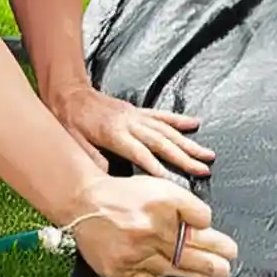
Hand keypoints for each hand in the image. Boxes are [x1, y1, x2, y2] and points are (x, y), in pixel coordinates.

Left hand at [48, 85, 215, 178]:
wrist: (69, 94)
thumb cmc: (70, 121)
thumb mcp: (74, 142)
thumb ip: (92, 159)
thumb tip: (109, 177)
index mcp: (114, 133)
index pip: (140, 153)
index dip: (156, 168)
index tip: (174, 183)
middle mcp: (130, 123)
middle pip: (162, 142)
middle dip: (184, 157)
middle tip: (204, 169)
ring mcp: (136, 115)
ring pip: (167, 130)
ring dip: (188, 143)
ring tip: (207, 154)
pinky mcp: (137, 110)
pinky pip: (162, 115)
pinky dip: (179, 120)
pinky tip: (195, 124)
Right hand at [71, 174, 238, 276]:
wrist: (85, 203)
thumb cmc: (126, 195)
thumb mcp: (161, 187)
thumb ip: (187, 205)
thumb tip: (207, 226)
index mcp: (164, 205)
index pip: (201, 228)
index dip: (218, 242)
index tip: (229, 250)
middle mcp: (151, 230)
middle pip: (192, 255)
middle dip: (215, 264)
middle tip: (226, 268)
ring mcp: (135, 254)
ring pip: (173, 270)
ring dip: (196, 274)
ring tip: (210, 276)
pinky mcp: (121, 270)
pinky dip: (160, 274)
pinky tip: (170, 271)